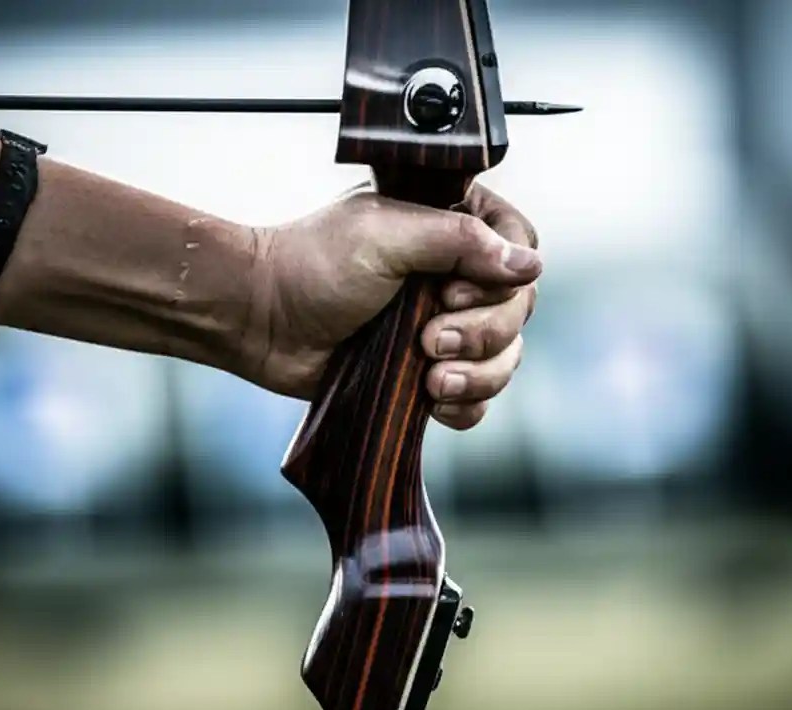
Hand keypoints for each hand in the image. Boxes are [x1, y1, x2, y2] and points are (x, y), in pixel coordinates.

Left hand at [243, 183, 540, 429]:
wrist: (263, 322)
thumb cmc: (312, 266)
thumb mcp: (385, 235)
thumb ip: (459, 241)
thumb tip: (529, 264)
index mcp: (451, 223)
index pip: (520, 243)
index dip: (502, 276)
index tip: (450, 291)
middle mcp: (456, 272)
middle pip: (518, 307)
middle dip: (482, 332)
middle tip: (429, 338)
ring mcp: (445, 323)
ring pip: (506, 355)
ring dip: (478, 373)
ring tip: (430, 377)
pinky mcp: (431, 370)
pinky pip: (480, 395)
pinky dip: (468, 403)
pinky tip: (435, 400)